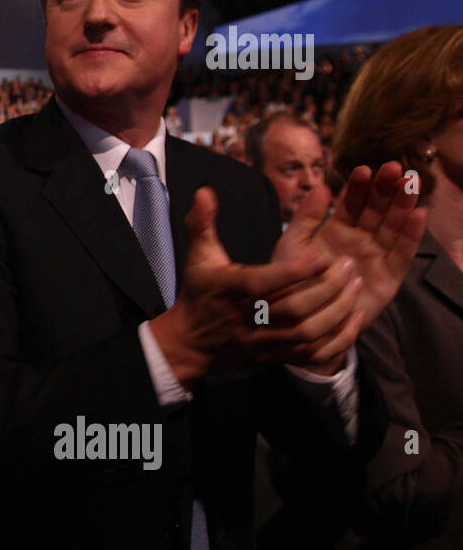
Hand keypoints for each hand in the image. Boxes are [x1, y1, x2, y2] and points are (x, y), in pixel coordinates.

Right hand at [149, 188, 354, 384]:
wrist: (193, 340)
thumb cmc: (202, 291)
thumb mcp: (200, 255)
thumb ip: (203, 223)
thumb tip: (206, 191)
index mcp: (230, 290)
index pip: (262, 283)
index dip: (294, 273)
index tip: (323, 257)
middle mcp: (247, 319)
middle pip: (292, 310)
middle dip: (325, 289)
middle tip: (349, 265)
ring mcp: (263, 342)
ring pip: (307, 333)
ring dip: (336, 311)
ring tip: (356, 287)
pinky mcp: (275, 358)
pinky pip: (312, 355)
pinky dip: (338, 339)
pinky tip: (354, 318)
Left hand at [273, 162, 425, 329]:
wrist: (298, 322)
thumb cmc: (291, 282)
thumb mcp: (293, 245)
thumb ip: (306, 217)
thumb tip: (321, 185)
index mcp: (336, 229)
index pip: (352, 203)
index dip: (358, 186)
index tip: (363, 169)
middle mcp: (360, 240)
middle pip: (377, 210)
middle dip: (385, 189)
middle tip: (393, 169)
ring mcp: (376, 257)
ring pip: (393, 227)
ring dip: (402, 205)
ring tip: (409, 183)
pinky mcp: (388, 278)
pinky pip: (402, 254)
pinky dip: (411, 236)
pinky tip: (418, 214)